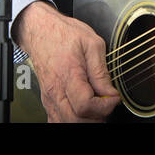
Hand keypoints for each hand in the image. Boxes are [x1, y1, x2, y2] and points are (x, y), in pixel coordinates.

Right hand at [14, 1, 118, 121]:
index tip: (113, 97)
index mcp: (69, 74)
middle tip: (107, 105)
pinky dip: (70, 122)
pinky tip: (82, 113)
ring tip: (96, 109)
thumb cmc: (64, 34)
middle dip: (96, 118)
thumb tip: (110, 93)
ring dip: (84, 121)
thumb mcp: (92, 43)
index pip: (85, 105)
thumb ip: (101, 71)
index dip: (105, 106)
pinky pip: (56, 121)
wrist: (40, 30)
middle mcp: (55, 90)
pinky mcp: (47, 100)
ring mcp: (49, 97)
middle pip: (75, 120)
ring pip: (65, 123)